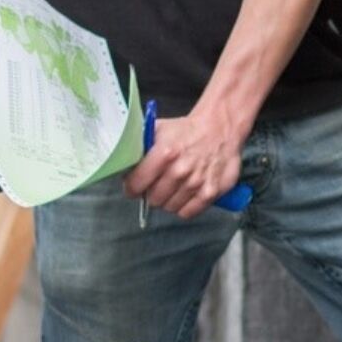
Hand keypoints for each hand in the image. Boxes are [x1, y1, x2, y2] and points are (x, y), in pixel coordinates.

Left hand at [123, 107, 243, 219]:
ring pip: (169, 207)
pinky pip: (188, 213)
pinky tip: (183, 196)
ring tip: (170, 188)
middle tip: (154, 186)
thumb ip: (139, 145)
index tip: (132, 188)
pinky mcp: (210, 193)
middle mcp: (180, 170)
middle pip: (153, 199)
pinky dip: (182, 207)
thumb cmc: (185, 130)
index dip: (131, 188)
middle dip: (150, 194)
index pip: (137, 183)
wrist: (219, 128)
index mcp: (164, 153)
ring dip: (167, 200)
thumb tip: (122, 161)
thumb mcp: (158, 129)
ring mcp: (196, 183)